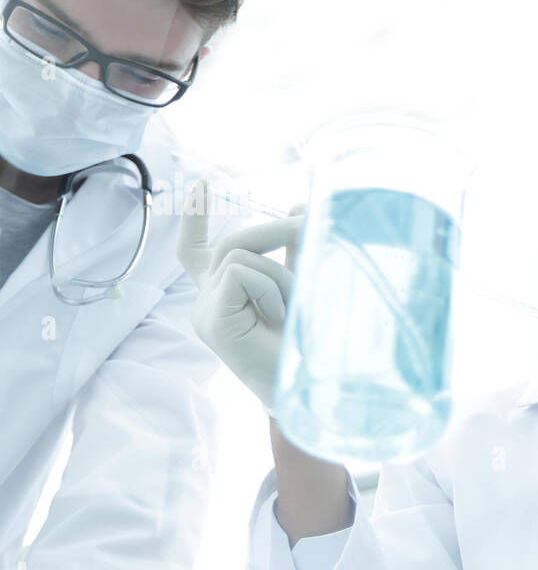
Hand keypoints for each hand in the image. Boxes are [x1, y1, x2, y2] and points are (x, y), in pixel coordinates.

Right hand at [178, 182, 303, 406]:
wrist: (309, 386)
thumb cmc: (305, 341)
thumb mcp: (301, 284)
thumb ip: (296, 250)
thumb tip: (298, 206)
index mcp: (223, 294)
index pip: (195, 252)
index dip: (194, 217)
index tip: (199, 184)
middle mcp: (207, 300)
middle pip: (232, 243)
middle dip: (274, 230)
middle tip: (311, 227)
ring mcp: (205, 311)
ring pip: (240, 254)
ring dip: (280, 274)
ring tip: (291, 308)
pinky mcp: (211, 320)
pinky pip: (241, 273)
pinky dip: (269, 287)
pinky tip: (276, 316)